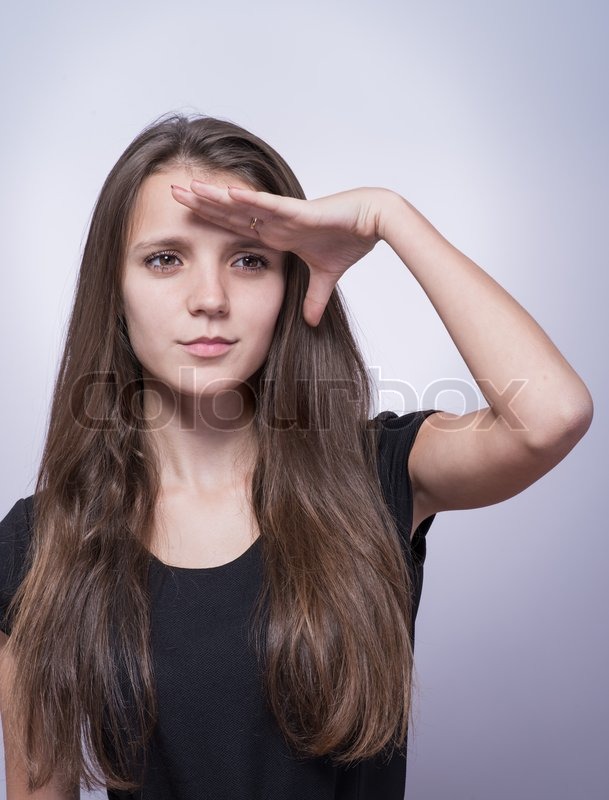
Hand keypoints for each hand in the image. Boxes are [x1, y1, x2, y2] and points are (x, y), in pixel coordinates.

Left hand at [171, 181, 393, 326]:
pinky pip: (266, 206)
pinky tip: (223, 194)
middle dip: (200, 204)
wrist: (373, 222)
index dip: (210, 222)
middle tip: (170, 193)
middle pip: (228, 212)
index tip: (185, 220)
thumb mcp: (325, 278)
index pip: (235, 228)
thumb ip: (314, 298)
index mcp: (276, 235)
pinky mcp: (296, 212)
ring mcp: (283, 215)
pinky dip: (246, 201)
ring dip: (213, 197)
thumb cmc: (350, 239)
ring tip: (186, 188)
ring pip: (240, 205)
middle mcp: (274, 222)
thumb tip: (311, 322)